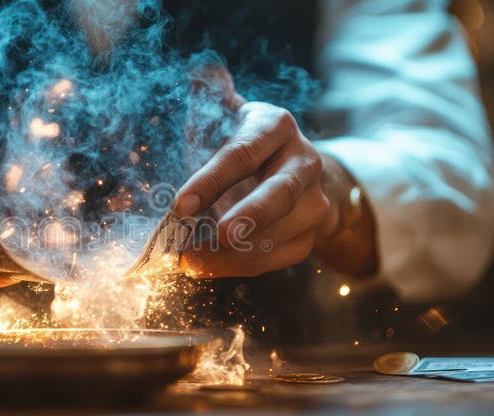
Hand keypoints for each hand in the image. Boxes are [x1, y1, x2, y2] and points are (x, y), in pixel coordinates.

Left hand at [174, 96, 336, 277]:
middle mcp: (303, 162)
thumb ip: (211, 94)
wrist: (287, 172)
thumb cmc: (241, 143)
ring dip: (235, 252)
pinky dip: (240, 266)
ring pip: (281, 233)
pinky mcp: (310, 236)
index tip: (180, 205)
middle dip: (248, 217)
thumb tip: (204, 70)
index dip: (211, 180)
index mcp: (276, 126)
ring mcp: (313, 201)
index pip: (244, 153)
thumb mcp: (224, 114)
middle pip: (279, 193)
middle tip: (217, 234)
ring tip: (193, 260)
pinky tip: (208, 266)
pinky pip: (277, 258)